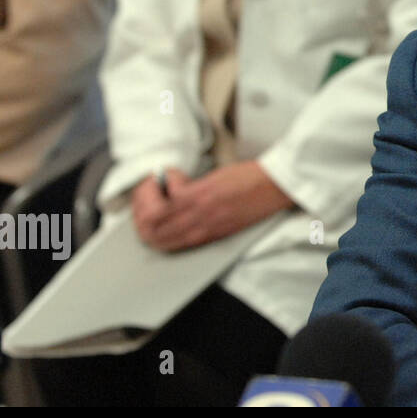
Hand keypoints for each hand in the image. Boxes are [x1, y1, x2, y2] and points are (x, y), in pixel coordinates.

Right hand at [132, 160, 293, 251]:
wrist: (277, 187)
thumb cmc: (255, 200)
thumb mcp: (227, 221)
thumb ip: (203, 222)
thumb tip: (180, 213)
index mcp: (202, 236)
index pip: (158, 243)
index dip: (143, 225)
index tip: (147, 206)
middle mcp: (196, 229)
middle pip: (148, 231)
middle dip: (139, 208)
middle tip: (149, 191)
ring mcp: (198, 212)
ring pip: (151, 214)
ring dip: (147, 194)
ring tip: (158, 181)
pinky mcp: (203, 194)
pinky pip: (170, 192)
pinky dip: (168, 179)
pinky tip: (178, 174)